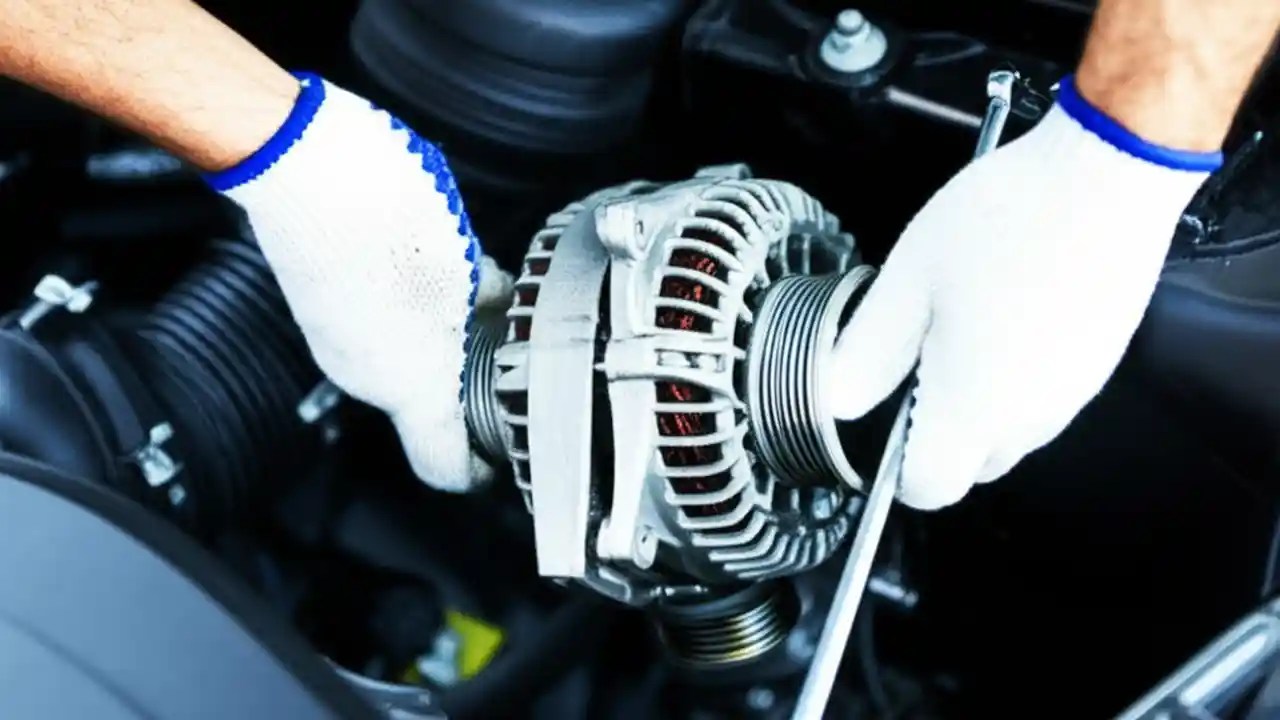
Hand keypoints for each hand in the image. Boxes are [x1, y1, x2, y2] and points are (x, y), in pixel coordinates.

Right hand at [204, 74, 511, 491]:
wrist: (302, 162)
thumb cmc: (380, 217)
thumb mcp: (465, 264)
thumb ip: (487, 297)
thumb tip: (498, 297)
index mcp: (409, 384)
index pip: (443, 465)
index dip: (477, 471)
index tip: (497, 459)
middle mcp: (365, 375)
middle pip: (426, 406)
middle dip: (466, 379)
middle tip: (501, 345)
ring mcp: (337, 341)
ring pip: (401, 361)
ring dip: (437, 337)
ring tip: (465, 287)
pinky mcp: (320, 308)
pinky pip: (374, 327)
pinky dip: (403, 309)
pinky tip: (421, 259)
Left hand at [826, 79, 1217, 509]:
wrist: (1108, 173)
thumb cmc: (1008, 219)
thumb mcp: (908, 280)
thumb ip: (866, 353)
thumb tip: (837, 399)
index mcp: (974, 406)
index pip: (928, 488)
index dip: (894, 467)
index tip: (883, 418)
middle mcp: (1031, 417)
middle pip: (971, 466)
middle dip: (935, 433)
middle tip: (917, 356)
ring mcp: (1073, 394)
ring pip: (1009, 432)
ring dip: (976, 402)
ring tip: (961, 323)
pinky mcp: (1099, 365)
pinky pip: (1042, 398)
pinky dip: (1016, 377)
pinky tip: (1002, 312)